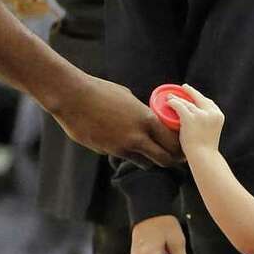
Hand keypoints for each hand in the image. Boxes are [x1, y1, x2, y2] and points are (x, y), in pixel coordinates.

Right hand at [52, 74, 181, 164]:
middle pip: (164, 159)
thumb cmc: (100, 91)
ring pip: (144, 162)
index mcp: (146, 119)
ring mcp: (121, 147)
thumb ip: (141, 113)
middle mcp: (136, 137)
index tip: (180, 148)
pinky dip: (128, 154)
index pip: (172, 141)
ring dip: (148, 159)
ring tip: (147, 152)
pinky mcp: (107, 151)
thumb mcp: (128, 98)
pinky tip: (122, 143)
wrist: (72, 97)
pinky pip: (124, 157)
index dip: (178, 147)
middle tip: (172, 159)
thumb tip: (148, 121)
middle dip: (170, 160)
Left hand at [162, 83, 223, 155]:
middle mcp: (211, 112)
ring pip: (187, 102)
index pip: (209, 103)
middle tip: (184, 87)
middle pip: (199, 98)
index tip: (194, 95)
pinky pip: (179, 106)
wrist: (204, 157)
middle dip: (191, 92)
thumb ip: (205, 125)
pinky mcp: (190, 118)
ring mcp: (201, 114)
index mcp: (218, 115)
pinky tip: (168, 101)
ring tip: (170, 96)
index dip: (200, 98)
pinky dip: (173, 103)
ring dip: (178, 98)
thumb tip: (196, 123)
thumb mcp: (210, 133)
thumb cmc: (205, 150)